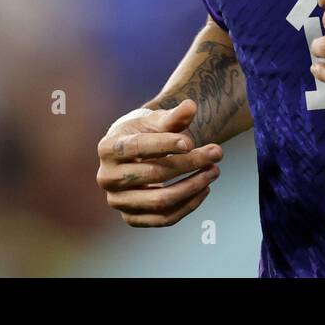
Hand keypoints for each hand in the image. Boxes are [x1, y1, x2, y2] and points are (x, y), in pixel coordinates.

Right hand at [95, 99, 222, 226]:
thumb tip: (191, 106)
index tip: (191, 141)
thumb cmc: (145, 132)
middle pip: (153, 174)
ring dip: (193, 186)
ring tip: (215, 170)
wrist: (135, 154)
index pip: (136, 147)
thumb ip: (174, 116)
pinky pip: (164, 219)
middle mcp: (107, 177)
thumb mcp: (156, 120)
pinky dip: (188, 205)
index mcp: (108, 148)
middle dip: (190, 163)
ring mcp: (117, 201)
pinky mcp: (131, 218)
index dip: (165, 144)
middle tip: (217, 152)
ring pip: (160, 201)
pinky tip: (205, 188)